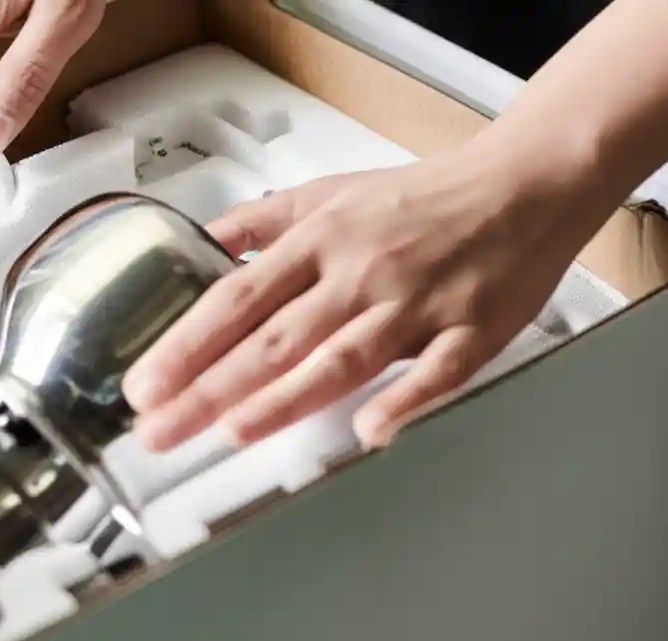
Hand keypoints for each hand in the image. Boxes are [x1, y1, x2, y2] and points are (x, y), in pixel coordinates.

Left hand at [121, 139, 612, 450]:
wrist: (525, 181)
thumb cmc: (422, 197)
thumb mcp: (328, 192)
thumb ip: (260, 224)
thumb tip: (198, 242)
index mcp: (319, 241)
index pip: (235, 299)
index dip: (185, 345)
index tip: (143, 385)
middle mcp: (358, 271)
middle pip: (273, 337)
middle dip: (209, 387)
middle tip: (159, 430)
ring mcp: (416, 302)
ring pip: (342, 356)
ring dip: (286, 397)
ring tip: (233, 431)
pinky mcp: (472, 328)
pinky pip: (438, 370)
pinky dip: (407, 400)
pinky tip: (372, 431)